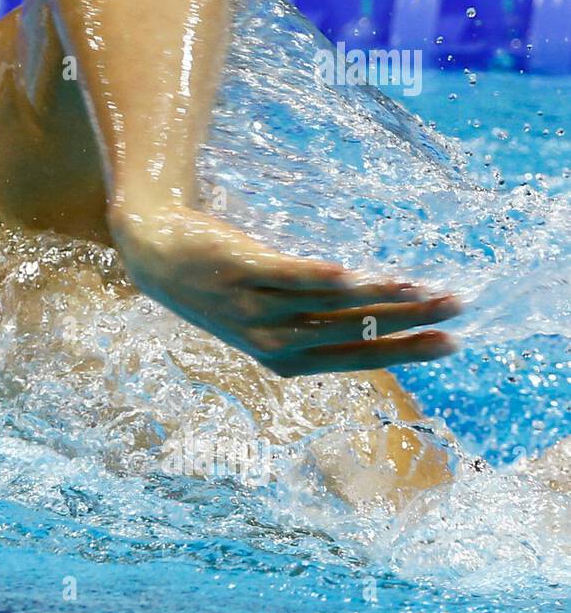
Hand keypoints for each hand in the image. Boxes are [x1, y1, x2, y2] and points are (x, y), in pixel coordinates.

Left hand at [107, 204, 461, 375]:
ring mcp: (252, 306)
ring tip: (423, 288)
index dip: (404, 351)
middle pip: (350, 333)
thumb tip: (381, 303)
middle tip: (456, 310)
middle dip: (407, 324)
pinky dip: (317, 277)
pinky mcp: (237, 270)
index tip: (451, 342)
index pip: (354, 357)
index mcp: (282, 359)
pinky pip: (283, 276)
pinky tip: (351, 275)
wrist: (156, 253)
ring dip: (378, 298)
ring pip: (326, 307)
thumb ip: (316, 316)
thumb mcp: (268, 314)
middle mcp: (270, 340)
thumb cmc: (221, 285)